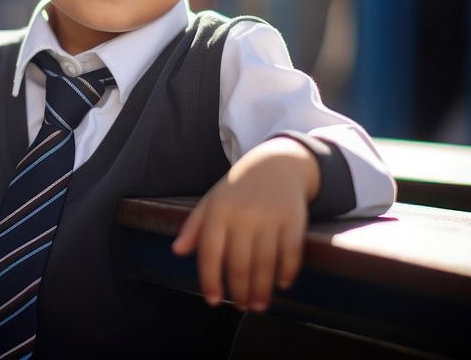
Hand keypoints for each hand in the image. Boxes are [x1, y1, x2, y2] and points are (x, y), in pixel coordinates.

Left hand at [171, 137, 319, 311]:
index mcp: (218, 212)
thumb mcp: (211, 201)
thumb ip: (194, 227)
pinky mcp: (293, 219)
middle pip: (239, 264)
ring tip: (258, 305)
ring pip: (265, 264)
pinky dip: (287, 272)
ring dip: (261, 290)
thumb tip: (177, 251)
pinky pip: (291, 253)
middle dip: (239, 292)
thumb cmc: (239, 188)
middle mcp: (243, 215)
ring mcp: (270, 217)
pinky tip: (282, 284)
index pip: (210, 253)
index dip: (210, 280)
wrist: (276, 163)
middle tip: (240, 307)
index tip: (212, 301)